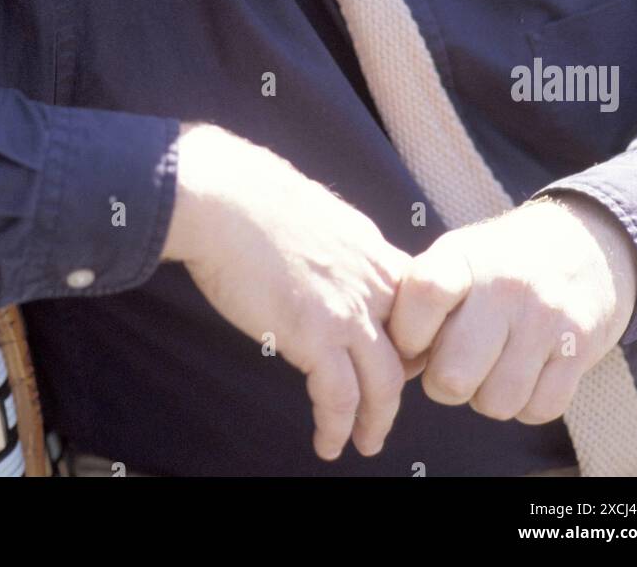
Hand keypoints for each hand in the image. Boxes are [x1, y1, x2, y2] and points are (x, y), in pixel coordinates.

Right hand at [162, 123, 414, 459]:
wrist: (221, 198)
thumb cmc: (247, 194)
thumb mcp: (313, 209)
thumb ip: (329, 239)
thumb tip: (317, 252)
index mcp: (370, 247)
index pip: (416, 302)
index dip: (412, 336)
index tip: (397, 357)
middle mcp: (371, 279)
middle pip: (412, 346)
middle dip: (402, 385)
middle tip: (387, 408)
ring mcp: (349, 308)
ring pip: (387, 382)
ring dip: (378, 420)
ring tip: (366, 442)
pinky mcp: (316, 336)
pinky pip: (340, 398)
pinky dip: (337, 427)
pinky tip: (326, 442)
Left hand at [388, 194, 636, 424]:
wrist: (585, 243)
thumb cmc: (500, 263)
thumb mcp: (456, 257)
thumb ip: (419, 301)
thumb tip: (395, 364)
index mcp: (462, 257)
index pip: (423, 295)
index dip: (406, 334)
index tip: (414, 339)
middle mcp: (505, 285)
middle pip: (452, 376)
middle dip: (446, 383)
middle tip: (456, 362)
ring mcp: (546, 317)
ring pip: (496, 402)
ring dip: (489, 396)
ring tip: (494, 364)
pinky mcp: (579, 347)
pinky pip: (538, 409)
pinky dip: (528, 403)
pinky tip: (527, 372)